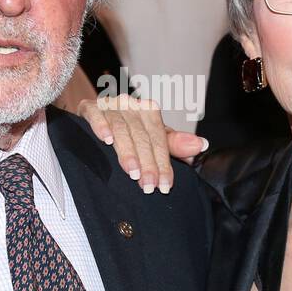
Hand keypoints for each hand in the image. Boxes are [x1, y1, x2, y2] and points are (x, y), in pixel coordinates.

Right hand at [77, 94, 206, 193]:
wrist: (95, 116)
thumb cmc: (127, 130)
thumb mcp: (151, 139)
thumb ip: (174, 144)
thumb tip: (202, 145)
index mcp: (149, 111)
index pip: (159, 139)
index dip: (163, 163)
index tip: (165, 185)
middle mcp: (131, 105)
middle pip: (142, 136)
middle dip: (147, 163)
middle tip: (149, 186)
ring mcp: (110, 105)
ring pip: (121, 128)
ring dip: (127, 151)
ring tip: (132, 172)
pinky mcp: (89, 106)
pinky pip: (95, 113)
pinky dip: (101, 125)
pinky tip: (106, 139)